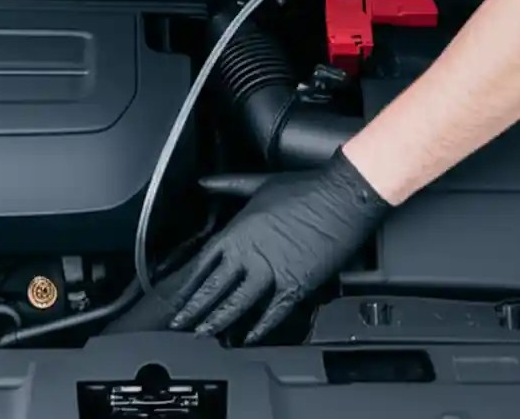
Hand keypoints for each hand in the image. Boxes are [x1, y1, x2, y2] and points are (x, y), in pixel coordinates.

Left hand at [168, 150, 390, 343]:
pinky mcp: (296, 285)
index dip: (188, 284)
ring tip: (204, 333)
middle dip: (193, 309)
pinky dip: (259, 328)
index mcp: (237, 231)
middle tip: (179, 323)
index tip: (177, 296)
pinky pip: (273, 312)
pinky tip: (248, 337)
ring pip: (237, 304)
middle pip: (213, 288)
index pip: (203, 263)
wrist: (342, 197)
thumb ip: (227, 185)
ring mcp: (271, 272)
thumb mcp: (258, 183)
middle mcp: (249, 254)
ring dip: (218, 321)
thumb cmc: (304, 188)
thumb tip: (204, 182)